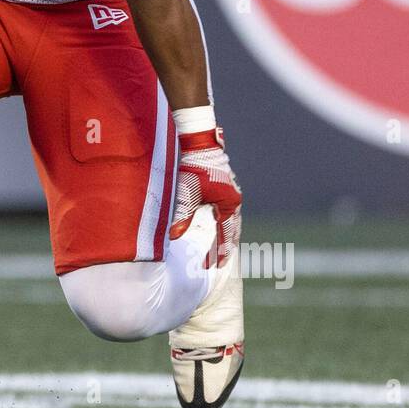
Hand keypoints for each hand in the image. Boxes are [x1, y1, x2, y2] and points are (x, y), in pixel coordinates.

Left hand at [168, 126, 241, 267]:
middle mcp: (233, 198)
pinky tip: (213, 223)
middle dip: (225, 245)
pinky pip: (223, 209)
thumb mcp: (187, 193)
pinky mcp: (221, 185)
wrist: (197, 142)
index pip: (227, 233)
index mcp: (229, 203)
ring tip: (219, 247)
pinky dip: (220, 220)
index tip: (216, 265)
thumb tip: (175, 237)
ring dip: (225, 233)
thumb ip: (182, 216)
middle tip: (217, 262)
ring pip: (229, 218)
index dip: (220, 250)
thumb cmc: (193, 166)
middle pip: (232, 228)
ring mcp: (228, 191)